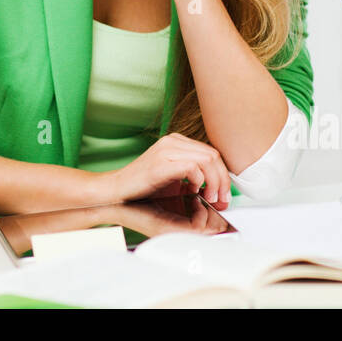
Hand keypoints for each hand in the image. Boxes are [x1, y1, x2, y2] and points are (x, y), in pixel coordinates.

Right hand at [101, 133, 231, 210]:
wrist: (117, 190)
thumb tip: (218, 189)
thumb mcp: (174, 179)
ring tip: (209, 197)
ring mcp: (167, 150)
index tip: (224, 195)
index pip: (211, 152)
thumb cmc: (143, 187)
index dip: (223, 175)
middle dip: (223, 180)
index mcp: (177, 142)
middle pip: (213, 155)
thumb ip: (194, 177)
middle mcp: (173, 141)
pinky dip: (199, 181)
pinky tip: (192, 190)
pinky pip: (192, 167)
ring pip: (207, 159)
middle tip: (221, 200)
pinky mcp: (161, 163)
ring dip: (214, 182)